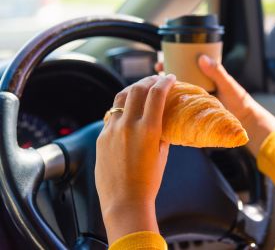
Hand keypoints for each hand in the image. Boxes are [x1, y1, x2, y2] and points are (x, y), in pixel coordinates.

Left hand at [95, 74, 175, 243]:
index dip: (165, 82)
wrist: (124, 201)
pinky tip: (127, 109)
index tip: (170, 78)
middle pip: (137, 89)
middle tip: (157, 79)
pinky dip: (122, 106)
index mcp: (148, 129)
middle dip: (149, 80)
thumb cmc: (148, 182)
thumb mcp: (162, 154)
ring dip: (133, 88)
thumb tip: (163, 119)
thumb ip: (162, 132)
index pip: (156, 94)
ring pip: (120, 97)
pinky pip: (111, 114)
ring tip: (141, 88)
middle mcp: (128, 125)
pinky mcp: (101, 137)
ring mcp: (111, 130)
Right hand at [156, 56, 274, 155]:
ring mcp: (192, 103)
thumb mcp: (228, 85)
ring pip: (173, 96)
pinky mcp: (191, 116)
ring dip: (161, 94)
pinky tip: (157, 109)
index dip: (169, 63)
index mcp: (203, 78)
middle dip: (160, 78)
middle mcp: (195, 90)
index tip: (160, 61)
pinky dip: (167, 108)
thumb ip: (217, 72)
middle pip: (173, 81)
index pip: (182, 68)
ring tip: (150, 91)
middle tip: (153, 75)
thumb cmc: (239, 102)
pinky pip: (177, 110)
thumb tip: (202, 58)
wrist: (245, 122)